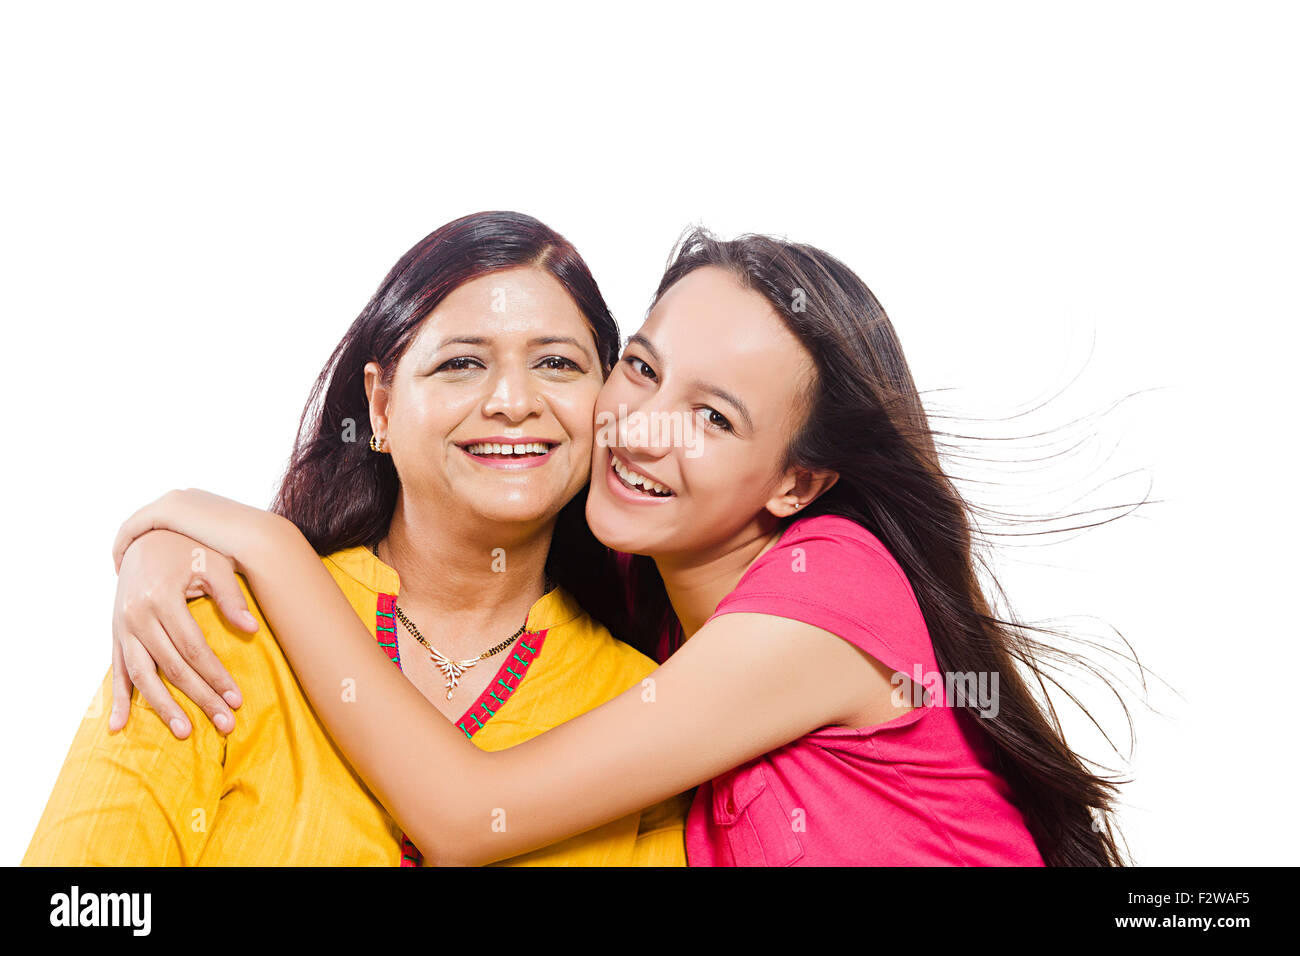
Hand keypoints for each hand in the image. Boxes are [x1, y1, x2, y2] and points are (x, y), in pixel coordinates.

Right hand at [111, 529, 258, 736]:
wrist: (145, 536)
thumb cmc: (188, 550)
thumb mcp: (214, 564)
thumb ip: (231, 596)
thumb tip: (253, 630)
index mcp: (161, 598)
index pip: (193, 648)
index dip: (216, 675)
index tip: (237, 699)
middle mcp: (136, 615)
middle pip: (172, 667)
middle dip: (200, 698)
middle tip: (225, 724)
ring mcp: (122, 627)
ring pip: (142, 675)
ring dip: (163, 707)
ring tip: (184, 732)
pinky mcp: (116, 633)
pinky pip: (116, 671)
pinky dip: (117, 699)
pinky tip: (120, 727)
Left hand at [112, 488, 285, 574]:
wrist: (258, 541)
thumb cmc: (249, 553)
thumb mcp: (226, 549)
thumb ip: (215, 551)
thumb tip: (213, 568)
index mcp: (200, 503)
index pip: (168, 520)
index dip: (154, 542)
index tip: (148, 564)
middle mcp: (185, 496)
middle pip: (150, 520)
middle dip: (138, 543)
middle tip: (128, 567)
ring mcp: (173, 501)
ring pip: (138, 524)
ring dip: (127, 545)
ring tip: (121, 568)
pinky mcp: (164, 511)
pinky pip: (131, 529)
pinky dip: (123, 546)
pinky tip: (120, 567)